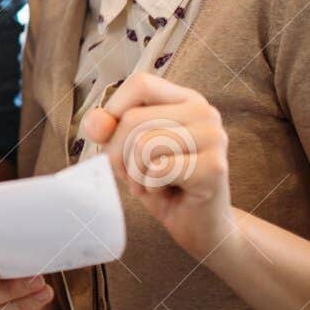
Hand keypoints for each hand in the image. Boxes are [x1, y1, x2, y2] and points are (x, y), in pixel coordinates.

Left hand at [82, 71, 234, 259]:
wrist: (201, 226)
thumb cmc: (165, 185)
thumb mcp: (128, 152)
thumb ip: (109, 131)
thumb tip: (95, 122)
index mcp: (186, 99)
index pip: (139, 83)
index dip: (115, 112)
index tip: (118, 141)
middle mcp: (205, 112)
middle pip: (134, 118)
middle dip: (121, 154)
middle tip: (137, 174)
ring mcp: (214, 138)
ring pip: (143, 144)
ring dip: (136, 173)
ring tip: (152, 184)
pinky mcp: (215, 167)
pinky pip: (158, 169)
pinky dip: (150, 186)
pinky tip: (167, 192)